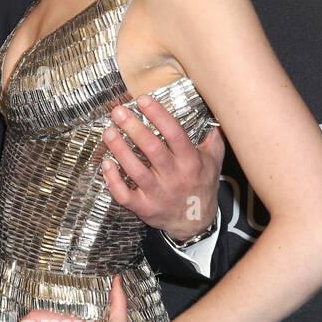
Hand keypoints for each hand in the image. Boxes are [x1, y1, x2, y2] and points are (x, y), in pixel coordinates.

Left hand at [101, 94, 222, 239]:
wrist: (195, 222)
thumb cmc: (201, 184)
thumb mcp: (213, 161)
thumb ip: (213, 137)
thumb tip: (216, 111)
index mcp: (191, 161)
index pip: (174, 134)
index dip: (158, 115)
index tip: (143, 100)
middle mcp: (174, 176)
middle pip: (152, 149)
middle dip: (133, 127)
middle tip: (118, 112)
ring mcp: (157, 193)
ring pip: (135, 170)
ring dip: (119, 149)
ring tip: (109, 132)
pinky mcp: (143, 207)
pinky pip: (124, 194)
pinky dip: (113, 180)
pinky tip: (106, 163)